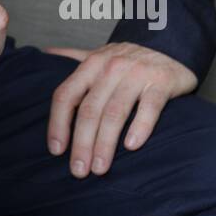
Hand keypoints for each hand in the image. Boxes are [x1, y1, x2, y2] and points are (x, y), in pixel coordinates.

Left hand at [44, 41, 197, 177]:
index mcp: (91, 64)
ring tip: (100, 168)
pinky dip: (140, 127)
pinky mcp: (162, 82)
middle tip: (79, 170)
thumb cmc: (128, 58)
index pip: (67, 95)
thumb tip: (44, 54)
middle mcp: (111, 67)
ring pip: (116, 112)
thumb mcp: (98, 54)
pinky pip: (149, 107)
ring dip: (105, 143)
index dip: (58, 123)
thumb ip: (72, 56)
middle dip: (82, 143)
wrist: (170, 44)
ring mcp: (137, 73)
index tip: (56, 150)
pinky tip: (131, 146)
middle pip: (90, 109)